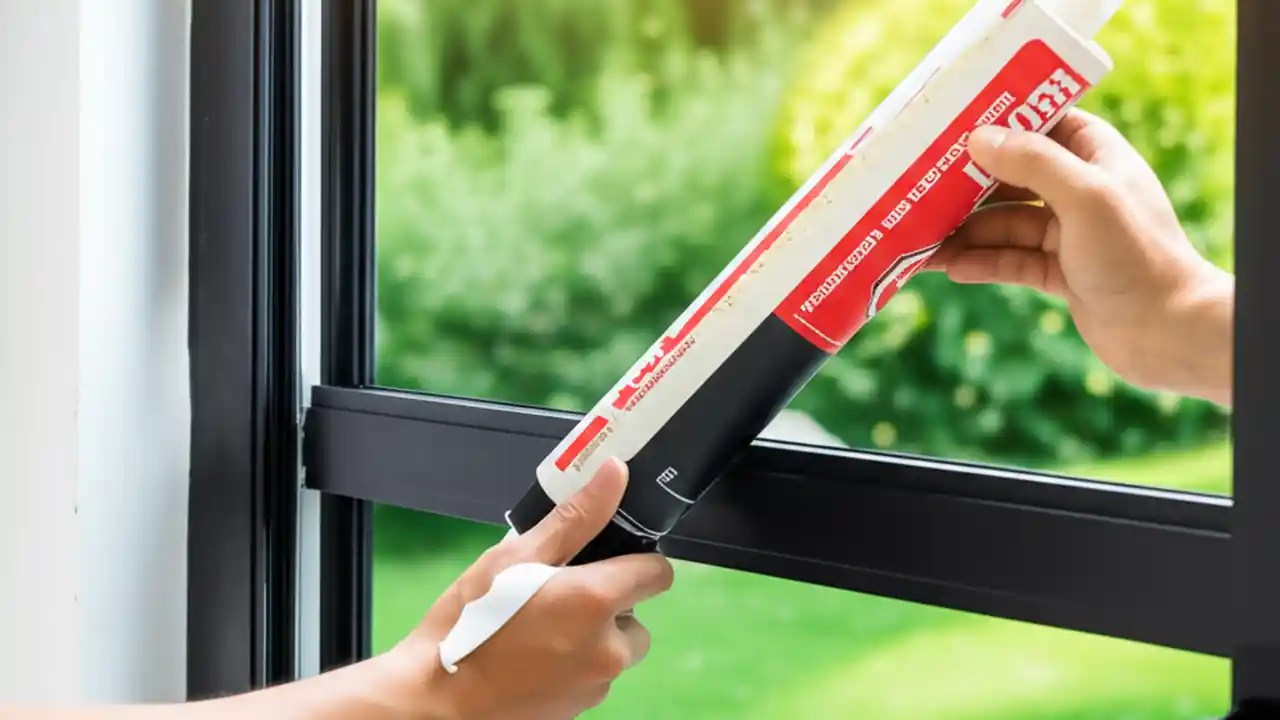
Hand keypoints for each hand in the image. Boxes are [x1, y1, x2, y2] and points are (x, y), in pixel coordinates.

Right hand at [389, 458, 673, 719]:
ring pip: (615, 649)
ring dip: (592, 638)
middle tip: (556, 596)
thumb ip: (575, 517)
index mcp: (597, 602)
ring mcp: (597, 686)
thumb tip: (616, 472)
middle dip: (608, 604)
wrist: (436, 702)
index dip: (633, 561)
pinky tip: (533, 659)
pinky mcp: (581, 711)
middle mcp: (608, 649)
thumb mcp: (514, 558)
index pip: (657, 573)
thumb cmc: (467, 623)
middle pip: (637, 615)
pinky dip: (574, 666)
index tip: (600, 561)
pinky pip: (593, 677)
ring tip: (540, 630)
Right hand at [929, 109, 1232, 405]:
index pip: (1044, 125)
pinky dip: (982, 263)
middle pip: (1013, 177)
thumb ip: (1032, 163)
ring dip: (966, 232)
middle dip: (969, 186)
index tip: (955, 124)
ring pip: (1005, 224)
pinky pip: (1010, 261)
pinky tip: (950, 269)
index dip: (1002, 122)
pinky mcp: (1059, 274)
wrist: (1167, 332)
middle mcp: (1082, 191)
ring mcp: (1069, 234)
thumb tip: (977, 138)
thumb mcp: (1084, 196)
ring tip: (924, 240)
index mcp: (1097, 157)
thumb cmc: (1136, 254)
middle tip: (922, 187)